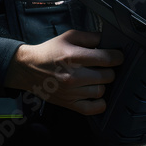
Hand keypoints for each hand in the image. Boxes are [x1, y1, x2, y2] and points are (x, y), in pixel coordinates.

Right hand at [5, 30, 122, 115]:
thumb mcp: (69, 36)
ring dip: (102, 84)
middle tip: (104, 67)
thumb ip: (91, 37)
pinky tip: (95, 94)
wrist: (28, 68)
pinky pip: (93, 109)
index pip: (107, 59)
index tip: (118, 56)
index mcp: (73, 57)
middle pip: (108, 76)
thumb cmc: (49, 52)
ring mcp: (71, 92)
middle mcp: (73, 76)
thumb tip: (109, 41)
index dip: (118, 57)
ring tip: (96, 78)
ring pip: (101, 91)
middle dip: (110, 70)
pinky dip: (99, 103)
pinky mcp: (69, 103)